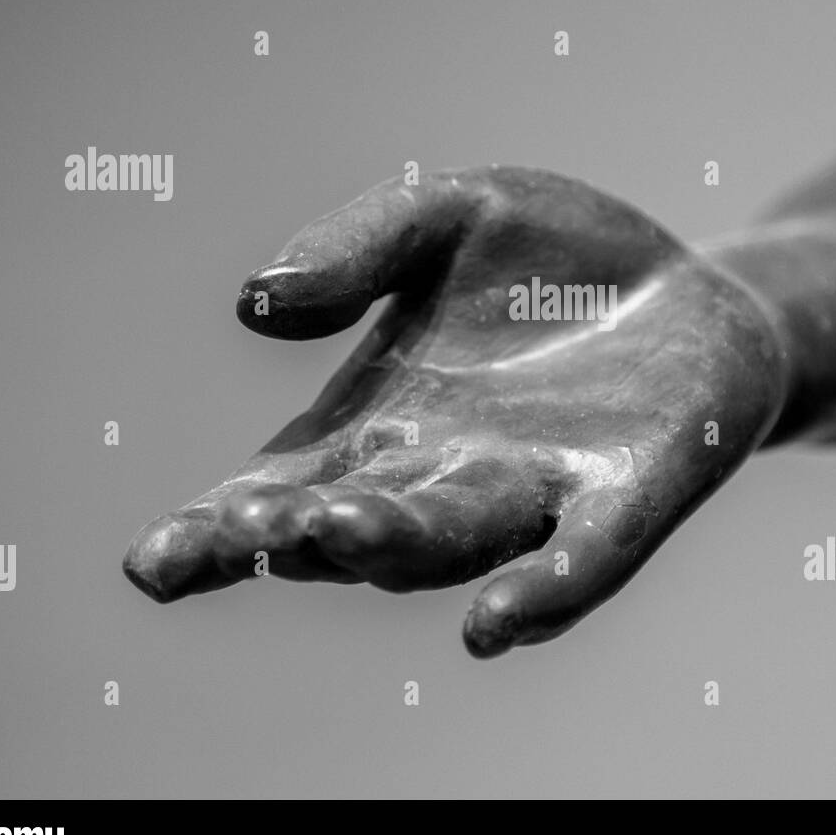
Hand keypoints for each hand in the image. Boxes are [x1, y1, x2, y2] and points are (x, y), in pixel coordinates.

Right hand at [122, 166, 784, 656]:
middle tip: (253, 527)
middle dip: (302, 532)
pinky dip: (544, 591)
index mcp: (379, 421)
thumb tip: (256, 303)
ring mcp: (536, 493)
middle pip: (355, 526)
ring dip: (396, 545)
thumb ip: (358, 244)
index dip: (213, 531)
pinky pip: (582, 558)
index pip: (280, 486)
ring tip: (343, 530)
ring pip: (452, 539)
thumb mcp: (449, 212)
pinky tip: (497, 622)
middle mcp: (443, 476)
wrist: (684, 281)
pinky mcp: (628, 498)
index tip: (151, 566)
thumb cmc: (552, 260)